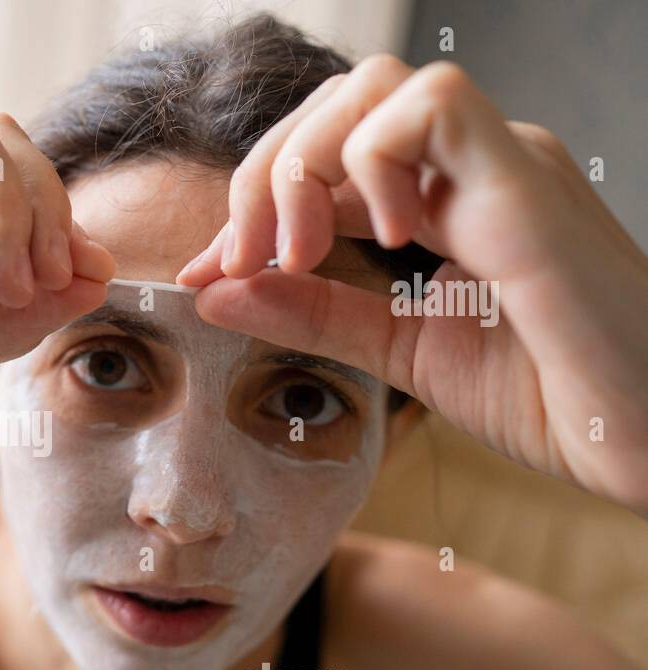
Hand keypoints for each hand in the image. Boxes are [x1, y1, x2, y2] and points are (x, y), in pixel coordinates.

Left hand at [177, 55, 647, 513]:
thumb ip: (311, 314)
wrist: (643, 439)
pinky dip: (373, 165)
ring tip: (300, 250)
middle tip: (241, 259)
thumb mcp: (398, 351)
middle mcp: (470, 167)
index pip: (324, 157)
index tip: (208, 272)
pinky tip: (387, 240)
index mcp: (442, 200)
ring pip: (374, 87)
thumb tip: (213, 290)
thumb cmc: (548, 396)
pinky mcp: (526, 178)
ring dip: (306, 163)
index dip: (252, 201)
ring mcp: (502, 162)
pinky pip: (429, 109)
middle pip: (336, 103)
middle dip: (264, 174)